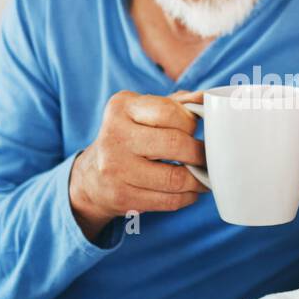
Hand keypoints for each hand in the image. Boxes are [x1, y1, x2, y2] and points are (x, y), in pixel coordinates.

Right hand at [69, 89, 209, 239]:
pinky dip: (187, 197)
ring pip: (175, 177)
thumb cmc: (129, 139)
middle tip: (206, 157)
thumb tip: (206, 98)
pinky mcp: (121, 196)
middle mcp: (115, 135)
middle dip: (199, 153)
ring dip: (198, 180)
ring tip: (203, 177)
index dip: (191, 123)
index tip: (196, 131)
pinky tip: (189, 192)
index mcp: (122, 107)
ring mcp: (116, 168)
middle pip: (175, 144)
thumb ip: (176, 104)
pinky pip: (168, 201)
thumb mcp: (143, 113)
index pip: (169, 111)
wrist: (91, 178)